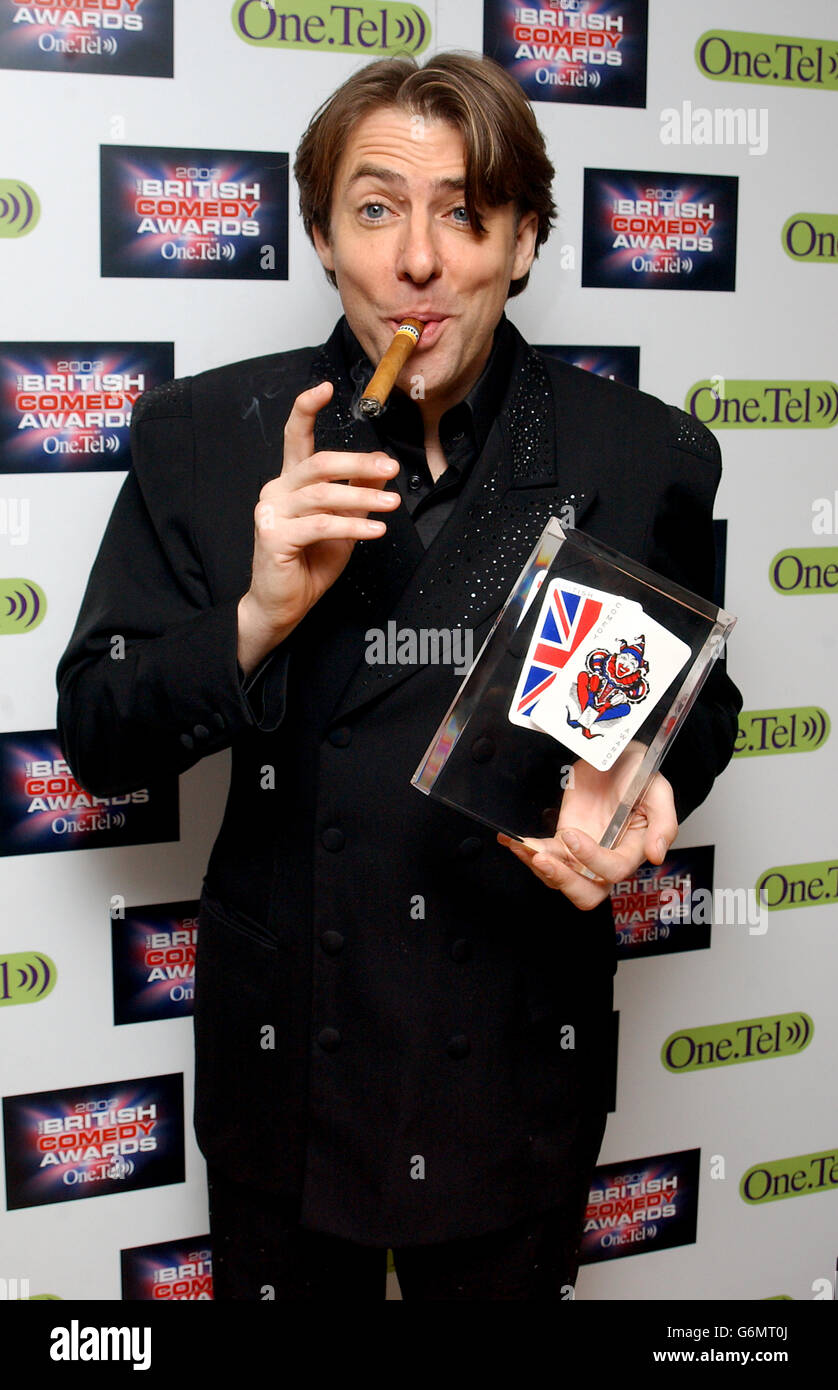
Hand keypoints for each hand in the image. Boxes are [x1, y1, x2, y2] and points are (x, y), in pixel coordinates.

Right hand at [237, 380, 399, 672]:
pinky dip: (352, 526)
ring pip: (322, 495)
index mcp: (290, 482)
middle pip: (318, 464)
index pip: (294, 437)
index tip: (325, 388)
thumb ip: (357, 493)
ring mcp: (271, 512)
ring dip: (362, 498)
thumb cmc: (309, 563)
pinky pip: (320, 525)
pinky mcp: (273, 536)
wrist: (283, 604)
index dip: (306, 409)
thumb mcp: (342, 523)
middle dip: (358, 463)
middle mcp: (276, 490)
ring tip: (392, 507)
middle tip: (391, 467)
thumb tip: (381, 466)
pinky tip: (374, 530)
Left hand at [497, 766, 677, 910]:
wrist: (615, 754)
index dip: (592, 859)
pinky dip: (526, 852)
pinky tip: (511, 840)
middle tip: (542, 860)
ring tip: (523, 846)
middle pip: (587, 894)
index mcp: (634, 849)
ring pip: (559, 879)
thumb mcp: (658, 790)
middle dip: (562, 881)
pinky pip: (544, 856)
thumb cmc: (639, 772)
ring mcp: (583, 853)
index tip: (572, 834)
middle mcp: (607, 858)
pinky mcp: (563, 841)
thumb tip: (656, 855)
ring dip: (538, 866)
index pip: (614, 870)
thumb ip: (664, 823)